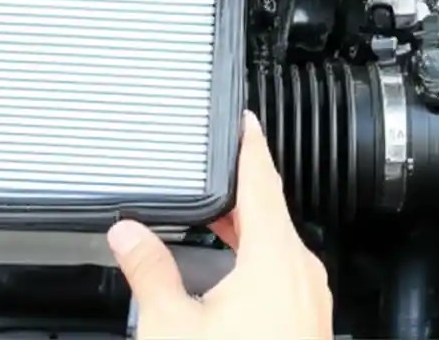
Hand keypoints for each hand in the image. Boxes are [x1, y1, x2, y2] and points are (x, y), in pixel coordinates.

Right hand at [107, 111, 332, 339]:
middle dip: (240, 190)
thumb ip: (149, 271)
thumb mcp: (173, 326)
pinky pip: (285, 276)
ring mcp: (311, 301)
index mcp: (275, 259)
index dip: (251, 146)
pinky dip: (259, 261)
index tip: (245, 120)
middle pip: (272, 213)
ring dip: (248, 229)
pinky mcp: (308, 324)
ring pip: (280, 247)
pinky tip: (233, 273)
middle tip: (216, 167)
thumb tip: (127, 234)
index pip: (263, 182)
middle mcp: (303, 275)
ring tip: (214, 218)